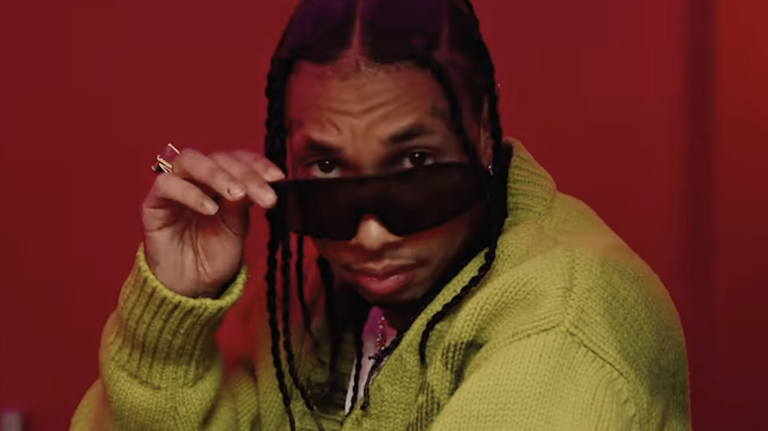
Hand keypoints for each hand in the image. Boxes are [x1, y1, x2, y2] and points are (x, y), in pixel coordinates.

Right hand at [141, 149, 284, 297]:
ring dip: (217, 175)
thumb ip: (242, 204)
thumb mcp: (236, 229)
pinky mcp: (154, 203)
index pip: (238, 160)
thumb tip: (261, 181)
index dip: (258, 164)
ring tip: (237, 195)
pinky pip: (166, 185)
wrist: (191, 287)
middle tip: (263, 194)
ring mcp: (174, 187)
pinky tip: (210, 208)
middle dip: (244, 174)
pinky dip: (190, 193)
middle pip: (218, 158)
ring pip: (190, 161)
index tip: (278, 178)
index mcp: (221, 181)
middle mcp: (197, 179)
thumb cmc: (214, 256)